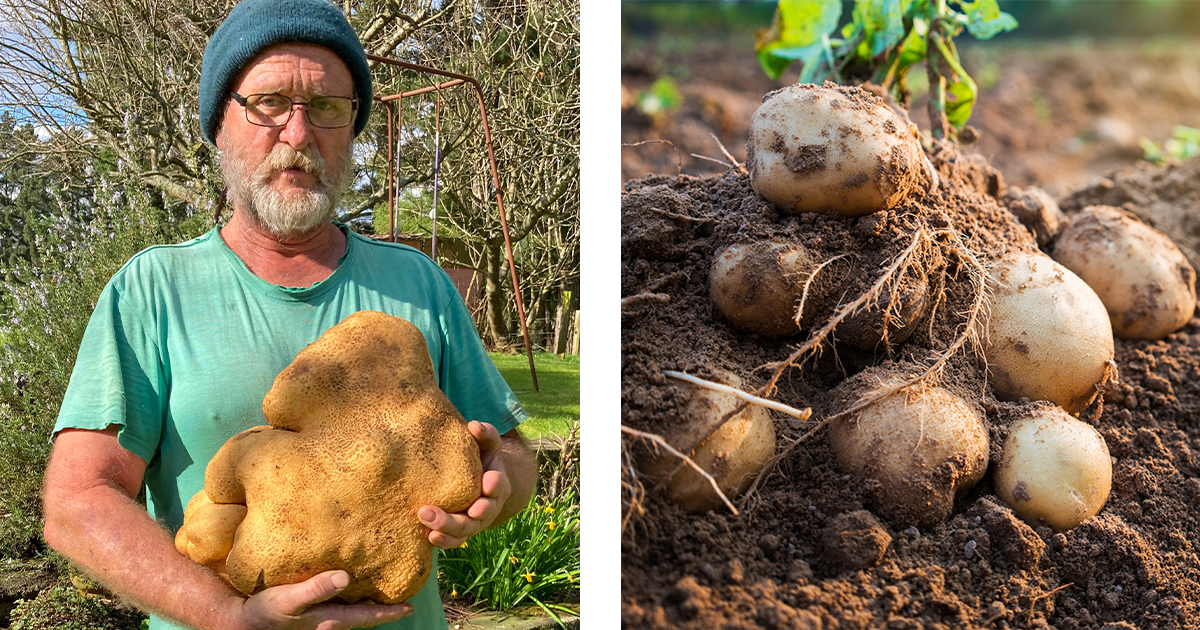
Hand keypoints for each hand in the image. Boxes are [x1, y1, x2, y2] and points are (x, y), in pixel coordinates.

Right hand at [232, 569, 411, 629]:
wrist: (242, 621)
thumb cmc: (266, 611)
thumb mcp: (290, 599)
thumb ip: (317, 589)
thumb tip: (345, 578)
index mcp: (329, 620)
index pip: (366, 616)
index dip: (388, 612)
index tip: (410, 607)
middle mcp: (328, 622)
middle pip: (363, 615)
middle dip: (383, 608)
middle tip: (404, 598)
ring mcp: (319, 619)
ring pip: (351, 611)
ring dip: (367, 603)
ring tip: (383, 589)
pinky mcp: (310, 613)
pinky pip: (337, 606)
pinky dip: (350, 598)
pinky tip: (351, 586)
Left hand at [418, 421, 511, 548]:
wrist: (479, 480)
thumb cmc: (480, 458)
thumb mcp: (486, 444)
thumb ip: (485, 434)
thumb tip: (474, 425)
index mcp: (497, 482)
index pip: (499, 485)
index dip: (494, 484)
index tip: (487, 482)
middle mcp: (489, 505)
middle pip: (481, 514)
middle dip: (465, 515)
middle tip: (446, 511)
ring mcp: (475, 521)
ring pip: (466, 530)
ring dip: (449, 529)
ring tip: (431, 528)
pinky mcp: (461, 531)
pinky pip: (455, 540)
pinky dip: (445, 541)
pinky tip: (430, 538)